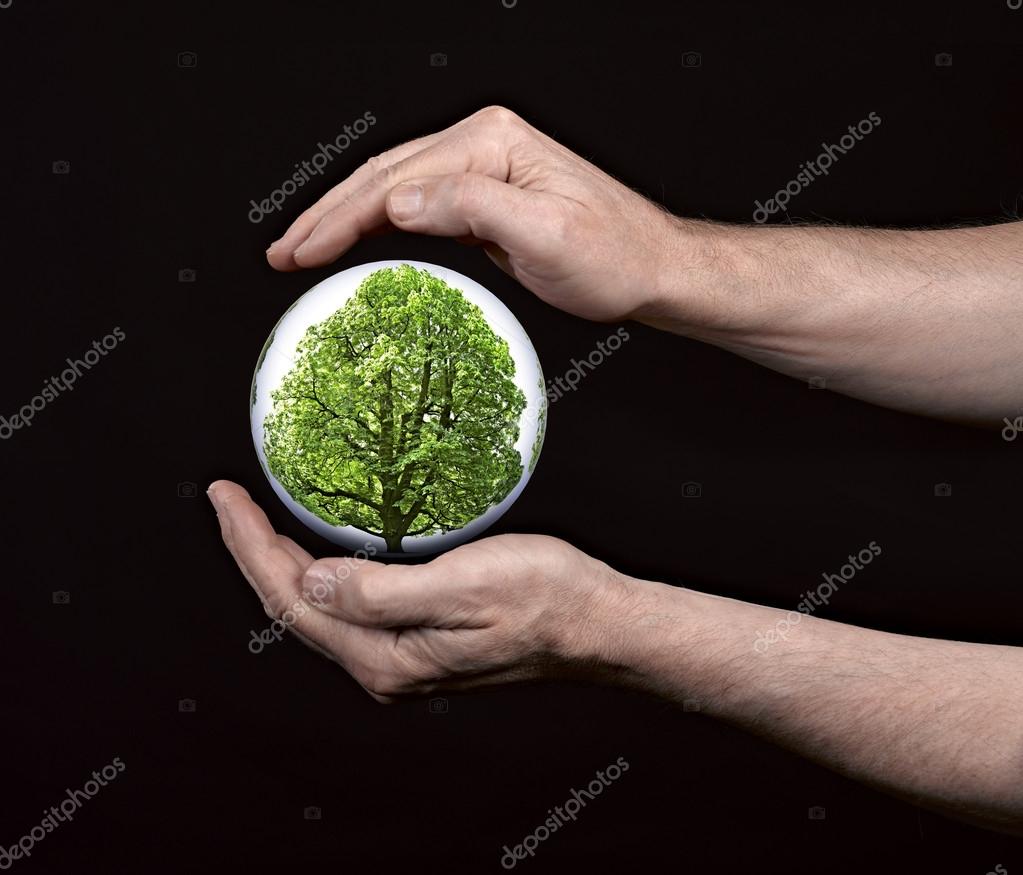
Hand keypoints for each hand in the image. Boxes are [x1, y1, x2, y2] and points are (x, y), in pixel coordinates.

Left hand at [208, 480, 631, 701]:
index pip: (291, 600)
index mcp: (386, 657)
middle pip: (295, 608)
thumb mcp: (460, 586)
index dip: (249, 546)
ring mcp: (401, 655)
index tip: (226, 496)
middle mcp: (385, 665)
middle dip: (254, 551)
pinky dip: (321, 570)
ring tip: (257, 518)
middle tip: (229, 498)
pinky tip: (320, 546)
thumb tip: (312, 583)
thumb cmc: (543, 599)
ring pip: (319, 608)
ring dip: (283, 561)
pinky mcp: (419, 638)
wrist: (595, 623)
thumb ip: (378, 592)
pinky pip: (349, 605)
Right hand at [265, 105, 683, 323]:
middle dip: (326, 215)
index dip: (340, 218)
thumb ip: (472, 209)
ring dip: (342, 220)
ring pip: (391, 191)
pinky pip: (415, 210)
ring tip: (300, 249)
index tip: (300, 251)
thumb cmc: (613, 253)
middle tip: (281, 252)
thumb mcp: (547, 233)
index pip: (395, 180)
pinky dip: (377, 227)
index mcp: (491, 143)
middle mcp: (481, 147)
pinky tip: (353, 244)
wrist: (649, 267)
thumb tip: (401, 202)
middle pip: (382, 176)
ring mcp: (480, 172)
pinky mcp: (483, 201)